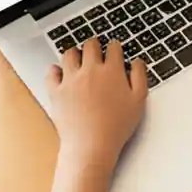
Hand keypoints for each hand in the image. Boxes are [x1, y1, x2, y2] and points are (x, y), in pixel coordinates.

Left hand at [46, 38, 147, 167]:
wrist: (91, 146)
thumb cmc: (116, 127)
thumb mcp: (139, 101)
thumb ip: (140, 76)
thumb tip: (137, 62)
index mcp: (112, 71)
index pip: (113, 47)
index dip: (115, 47)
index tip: (114, 50)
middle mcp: (90, 71)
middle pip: (90, 45)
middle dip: (95, 45)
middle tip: (96, 51)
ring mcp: (71, 79)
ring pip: (69, 53)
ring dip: (75, 53)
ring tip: (78, 59)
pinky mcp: (56, 91)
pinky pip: (52, 72)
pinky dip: (55, 70)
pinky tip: (61, 73)